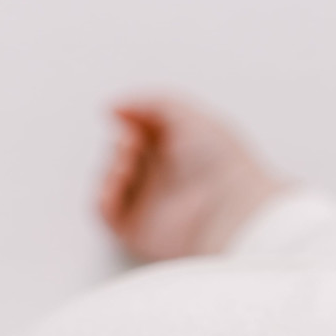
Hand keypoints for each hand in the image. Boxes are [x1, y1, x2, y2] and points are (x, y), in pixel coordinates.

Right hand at [97, 96, 286, 260]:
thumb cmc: (222, 163)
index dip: (130, 121)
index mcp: (183, 151)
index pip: (143, 132)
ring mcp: (152, 206)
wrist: (231, 211)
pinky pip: (106, 212)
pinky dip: (104, 195)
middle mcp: (167, 179)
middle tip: (130, 141)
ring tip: (127, 162)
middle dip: (121, 143)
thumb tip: (114, 108)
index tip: (125, 116)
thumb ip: (150, 104)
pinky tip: (118, 182)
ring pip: (111, 181)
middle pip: (123, 154)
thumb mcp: (189, 117)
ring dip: (111, 166)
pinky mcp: (139, 231)